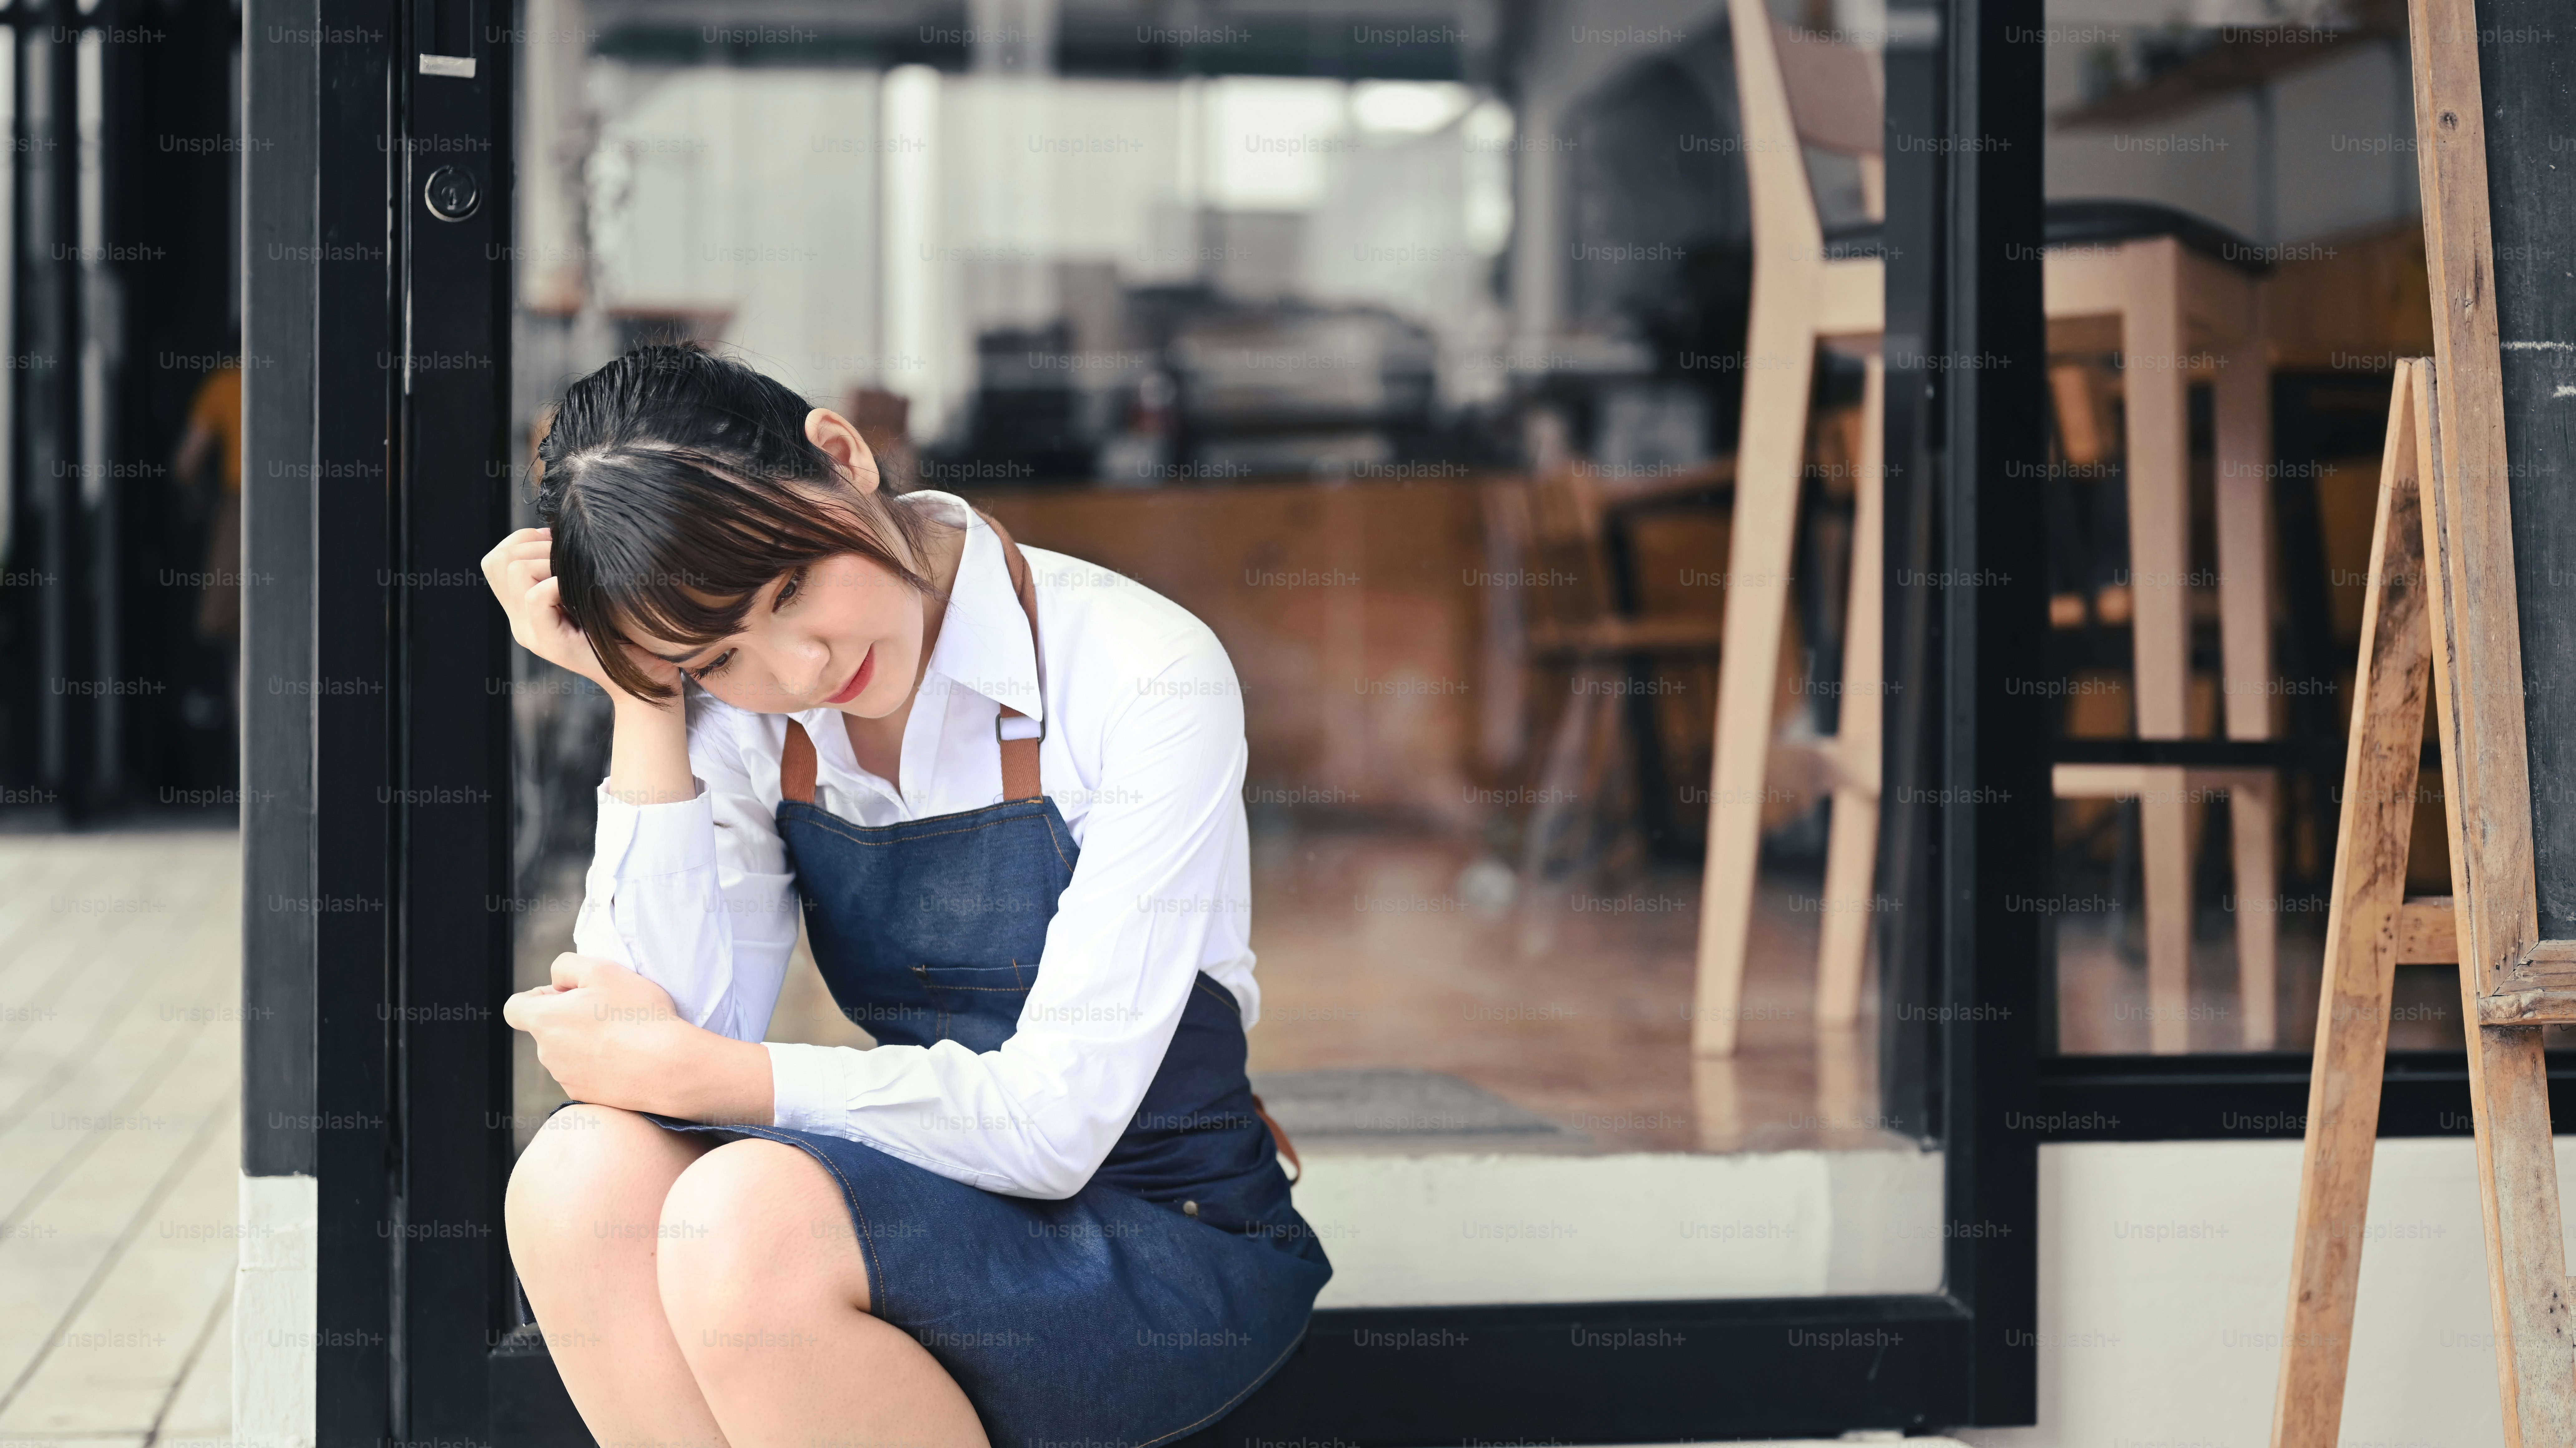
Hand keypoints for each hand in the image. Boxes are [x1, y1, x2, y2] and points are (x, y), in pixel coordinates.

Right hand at [480, 527, 681, 703]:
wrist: (646, 676)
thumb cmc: (629, 628)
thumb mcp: (591, 589)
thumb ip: (566, 566)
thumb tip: (555, 530)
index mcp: (524, 609)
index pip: (495, 560)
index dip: (524, 539)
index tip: (557, 542)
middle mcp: (520, 622)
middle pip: (499, 560)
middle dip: (534, 545)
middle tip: (567, 558)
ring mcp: (530, 634)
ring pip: (515, 571)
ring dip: (549, 561)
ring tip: (574, 577)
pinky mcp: (547, 644)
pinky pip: (536, 597)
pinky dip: (559, 584)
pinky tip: (580, 593)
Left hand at [503, 953, 772, 1125]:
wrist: (669, 1067)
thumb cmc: (637, 1015)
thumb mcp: (603, 969)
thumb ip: (566, 966)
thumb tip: (555, 982)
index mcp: (545, 1021)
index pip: (515, 1007)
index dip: (538, 996)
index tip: (569, 994)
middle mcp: (548, 1054)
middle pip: (547, 1029)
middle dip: (569, 1017)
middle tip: (609, 1010)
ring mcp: (566, 1079)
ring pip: (567, 1052)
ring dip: (586, 1041)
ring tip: (624, 1034)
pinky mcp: (587, 1097)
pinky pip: (585, 1074)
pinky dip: (600, 1064)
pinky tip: (628, 1057)